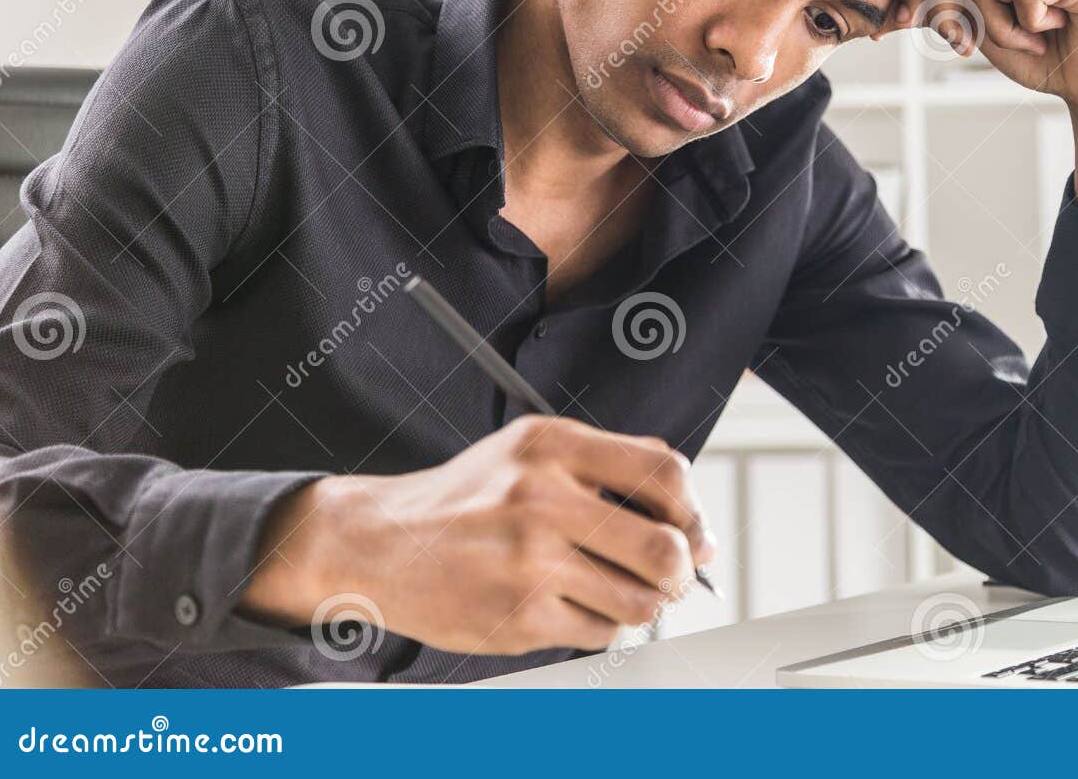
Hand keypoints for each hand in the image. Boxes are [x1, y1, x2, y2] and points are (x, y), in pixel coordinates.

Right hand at [242, 416, 715, 654]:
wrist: (380, 542)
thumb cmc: (469, 499)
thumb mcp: (533, 451)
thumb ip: (613, 469)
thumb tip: (697, 529)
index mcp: (553, 446)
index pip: (665, 472)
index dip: (693, 509)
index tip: (692, 529)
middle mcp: (542, 498)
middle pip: (664, 547)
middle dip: (680, 569)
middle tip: (669, 575)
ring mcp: (529, 561)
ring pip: (639, 600)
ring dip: (641, 603)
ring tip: (615, 589)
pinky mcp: (518, 616)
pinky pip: (600, 632)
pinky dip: (600, 625)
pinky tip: (570, 604)